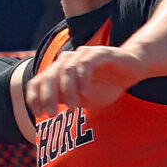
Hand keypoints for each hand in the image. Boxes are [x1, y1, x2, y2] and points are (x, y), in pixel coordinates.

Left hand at [26, 46, 144, 116]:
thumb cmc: (107, 84)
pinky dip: (82, 80)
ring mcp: (82, 54)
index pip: (38, 81)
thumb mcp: (83, 98)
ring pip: (65, 70)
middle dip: (47, 96)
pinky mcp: (97, 52)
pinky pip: (85, 64)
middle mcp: (67, 60)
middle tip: (50, 114)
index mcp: (60, 71)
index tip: (38, 114)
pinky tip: (85, 94)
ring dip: (66, 91)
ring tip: (71, 107)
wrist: (132, 69)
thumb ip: (65, 99)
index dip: (34, 97)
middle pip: (48, 76)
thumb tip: (47, 107)